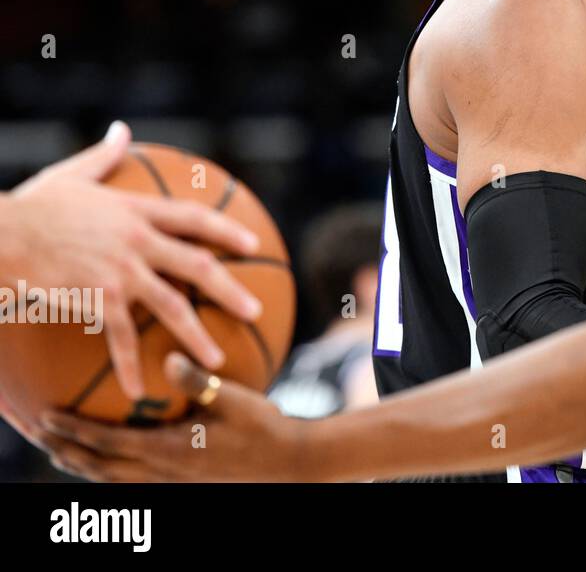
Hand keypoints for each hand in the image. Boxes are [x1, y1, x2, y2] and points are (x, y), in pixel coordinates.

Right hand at [0, 122, 263, 400]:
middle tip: (255, 311)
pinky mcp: (98, 298)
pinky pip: (121, 337)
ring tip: (217, 361)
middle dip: (230, 289)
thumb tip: (122, 130)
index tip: (253, 245)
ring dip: (197, 335)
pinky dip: (131, 365)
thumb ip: (104, 156)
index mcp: (136, 211)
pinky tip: (142, 389)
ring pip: (171, 306)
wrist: (0, 234)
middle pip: (197, 265)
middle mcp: (138, 240)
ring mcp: (120, 271)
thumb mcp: (73, 175)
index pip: (194, 218)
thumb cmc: (31, 206)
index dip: (227, 230)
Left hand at [10, 352, 310, 482]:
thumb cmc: (265, 428)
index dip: (74, 431)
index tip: (47, 417)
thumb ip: (199, 380)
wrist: (289, 463)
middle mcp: (163, 471)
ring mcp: (173, 482)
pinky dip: (111, 472)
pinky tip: (113, 462)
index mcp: (169, 451)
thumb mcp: (234, 399)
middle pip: (100, 467)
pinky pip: (134, 482)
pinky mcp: (184, 483)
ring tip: (64, 452)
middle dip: (67, 452)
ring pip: (114, 479)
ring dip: (84, 465)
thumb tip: (169, 358)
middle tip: (41, 436)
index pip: (108, 442)